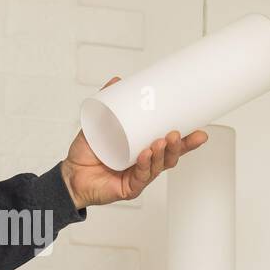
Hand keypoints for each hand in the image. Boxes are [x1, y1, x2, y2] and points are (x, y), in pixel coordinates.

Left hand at [60, 77, 208, 209]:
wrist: (69, 175)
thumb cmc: (86, 154)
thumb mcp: (97, 123)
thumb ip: (107, 102)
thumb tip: (117, 80)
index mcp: (143, 150)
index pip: (170, 145)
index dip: (186, 140)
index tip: (200, 130)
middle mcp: (144, 165)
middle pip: (170, 157)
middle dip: (179, 146)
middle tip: (178, 133)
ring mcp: (138, 177)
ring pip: (158, 167)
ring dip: (163, 153)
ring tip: (162, 140)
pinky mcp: (129, 189)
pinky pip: (141, 177)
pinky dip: (145, 164)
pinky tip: (146, 154)